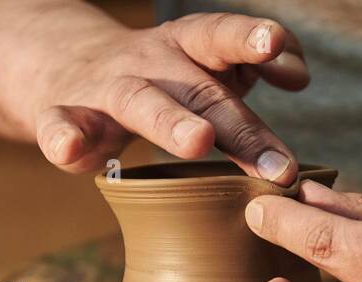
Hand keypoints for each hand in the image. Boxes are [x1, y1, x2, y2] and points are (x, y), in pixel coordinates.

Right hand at [34, 13, 307, 180]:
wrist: (62, 70)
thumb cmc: (157, 79)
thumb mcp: (203, 66)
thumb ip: (248, 69)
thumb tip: (300, 76)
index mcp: (187, 48)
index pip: (223, 37)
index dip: (251, 41)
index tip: (278, 48)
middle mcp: (151, 64)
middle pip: (199, 90)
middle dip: (239, 125)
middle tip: (276, 163)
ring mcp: (106, 92)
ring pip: (139, 104)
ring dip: (170, 122)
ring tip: (199, 141)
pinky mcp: (66, 122)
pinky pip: (61, 127)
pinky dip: (63, 138)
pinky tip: (69, 150)